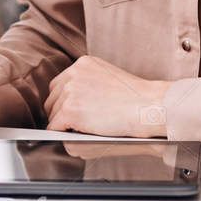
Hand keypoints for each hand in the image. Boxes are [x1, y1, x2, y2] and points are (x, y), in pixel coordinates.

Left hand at [44, 56, 169, 136]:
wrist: (148, 106)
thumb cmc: (137, 97)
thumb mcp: (109, 78)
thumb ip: (90, 84)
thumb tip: (78, 100)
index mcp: (83, 64)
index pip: (60, 82)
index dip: (62, 99)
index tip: (65, 109)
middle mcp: (73, 74)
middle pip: (53, 96)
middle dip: (59, 110)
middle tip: (66, 124)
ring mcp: (70, 92)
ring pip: (53, 112)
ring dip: (61, 123)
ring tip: (71, 131)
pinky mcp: (70, 110)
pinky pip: (55, 126)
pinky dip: (60, 133)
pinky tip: (69, 136)